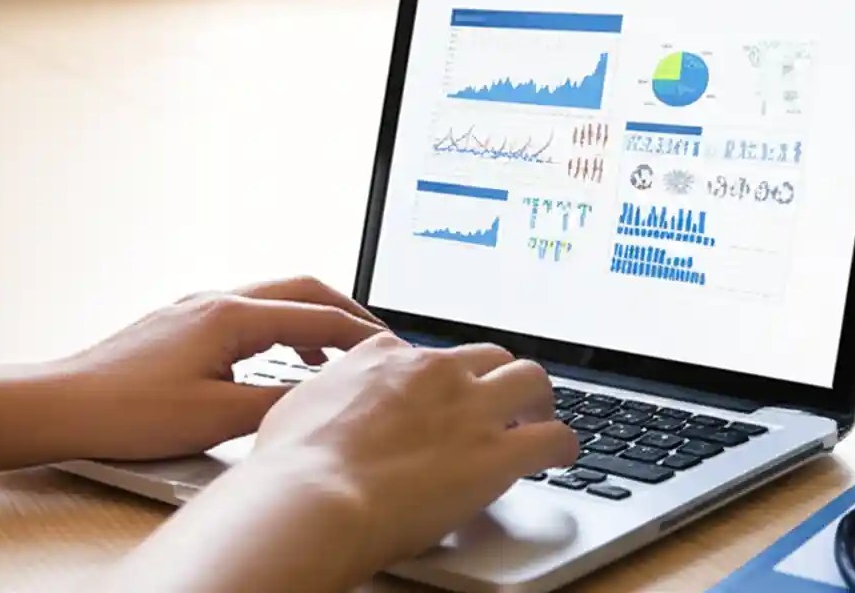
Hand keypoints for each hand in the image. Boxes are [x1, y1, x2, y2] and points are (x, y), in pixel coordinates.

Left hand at [51, 276, 387, 461]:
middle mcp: (217, 300)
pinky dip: (279, 328)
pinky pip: (248, 312)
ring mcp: (196, 307)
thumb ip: (280, 402)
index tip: (390, 349)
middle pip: (301, 289)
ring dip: (311, 318)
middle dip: (344, 311)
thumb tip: (323, 396)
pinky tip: (277, 359)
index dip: (360, 333)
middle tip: (374, 338)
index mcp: (233, 316)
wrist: (62, 405)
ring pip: (274, 297)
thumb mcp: (219, 417)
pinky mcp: (181, 323)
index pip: (317, 316)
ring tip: (334, 353)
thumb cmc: (129, 411)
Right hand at [251, 334, 578, 574]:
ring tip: (540, 421)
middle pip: (490, 356)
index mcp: (387, 356)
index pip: (431, 356)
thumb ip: (331, 394)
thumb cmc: (291, 466)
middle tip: (503, 404)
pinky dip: (563, 446)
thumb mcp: (300, 405)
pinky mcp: (499, 452)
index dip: (444, 381)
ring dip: (539, 402)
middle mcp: (435, 370)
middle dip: (500, 379)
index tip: (446, 399)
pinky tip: (560, 458)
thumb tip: (331, 400)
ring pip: (532, 380)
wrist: (311, 499)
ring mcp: (471, 408)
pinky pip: (554, 437)